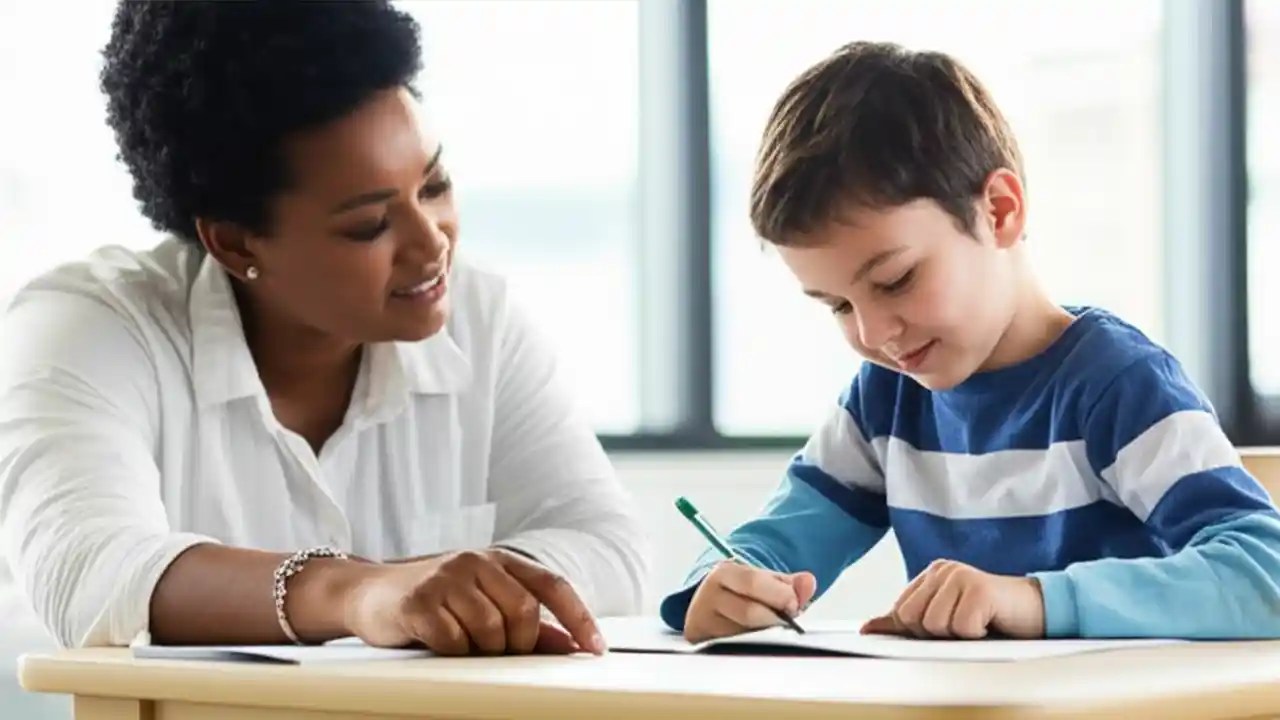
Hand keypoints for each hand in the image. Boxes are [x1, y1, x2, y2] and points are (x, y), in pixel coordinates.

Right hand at [342, 548, 604, 655]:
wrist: (368, 594)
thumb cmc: (434, 602)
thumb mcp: (482, 605)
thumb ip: (525, 621)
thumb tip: (569, 644)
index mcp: (499, 561)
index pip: (552, 585)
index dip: (578, 617)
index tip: (594, 649)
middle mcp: (476, 561)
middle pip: (524, 611)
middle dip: (518, 643)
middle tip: (498, 651)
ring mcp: (446, 578)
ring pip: (490, 630)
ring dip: (482, 651)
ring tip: (461, 644)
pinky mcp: (419, 601)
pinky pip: (453, 642)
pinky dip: (452, 652)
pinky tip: (437, 642)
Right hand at [683, 561, 815, 642]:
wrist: (710, 608)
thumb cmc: (744, 595)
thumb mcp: (766, 583)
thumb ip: (790, 584)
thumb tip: (808, 582)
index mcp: (723, 573)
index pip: (753, 582)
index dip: (780, 595)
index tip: (794, 604)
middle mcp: (707, 597)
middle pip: (749, 613)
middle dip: (775, 618)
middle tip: (786, 621)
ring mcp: (703, 624)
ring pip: (743, 636)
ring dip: (765, 636)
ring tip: (771, 632)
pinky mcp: (703, 646)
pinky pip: (734, 652)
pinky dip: (753, 650)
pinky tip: (759, 645)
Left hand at [861, 559, 1044, 638]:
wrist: (1037, 610)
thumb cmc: (990, 617)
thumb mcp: (943, 618)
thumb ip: (905, 622)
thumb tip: (867, 629)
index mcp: (931, 573)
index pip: (900, 611)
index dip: (920, 630)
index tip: (947, 628)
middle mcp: (943, 569)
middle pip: (912, 619)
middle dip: (936, 633)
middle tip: (963, 627)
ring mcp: (961, 576)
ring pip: (935, 625)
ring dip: (959, 636)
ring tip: (979, 624)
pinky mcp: (980, 590)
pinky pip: (961, 628)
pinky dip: (977, 635)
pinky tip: (990, 623)